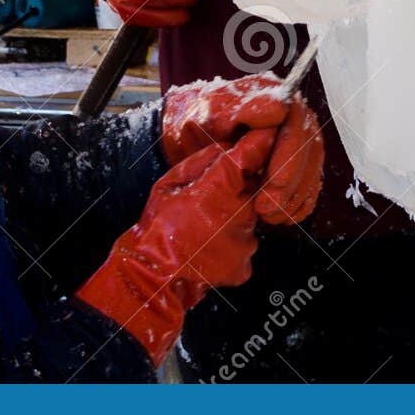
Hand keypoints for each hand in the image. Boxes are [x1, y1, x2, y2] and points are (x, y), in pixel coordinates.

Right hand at [75, 132, 272, 365]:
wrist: (151, 277)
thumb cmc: (156, 227)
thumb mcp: (168, 183)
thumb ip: (202, 161)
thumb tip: (228, 148)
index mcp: (221, 187)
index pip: (252, 156)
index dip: (258, 145)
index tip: (263, 137)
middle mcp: (241, 212)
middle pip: (252, 189)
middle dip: (238, 189)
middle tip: (210, 199)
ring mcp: (246, 240)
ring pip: (248, 219)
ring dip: (233, 219)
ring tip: (203, 229)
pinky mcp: (245, 264)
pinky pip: (243, 245)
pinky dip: (230, 245)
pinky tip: (209, 248)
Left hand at [162, 74, 324, 225]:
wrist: (191, 136)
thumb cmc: (199, 122)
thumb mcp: (210, 113)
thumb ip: (242, 110)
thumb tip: (279, 109)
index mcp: (274, 95)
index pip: (296, 125)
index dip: (288, 156)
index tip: (273, 182)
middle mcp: (291, 116)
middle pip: (308, 150)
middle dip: (290, 184)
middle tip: (267, 207)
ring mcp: (297, 140)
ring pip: (312, 169)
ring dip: (293, 197)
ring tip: (269, 215)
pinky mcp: (297, 163)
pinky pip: (310, 185)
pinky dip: (298, 204)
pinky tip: (279, 216)